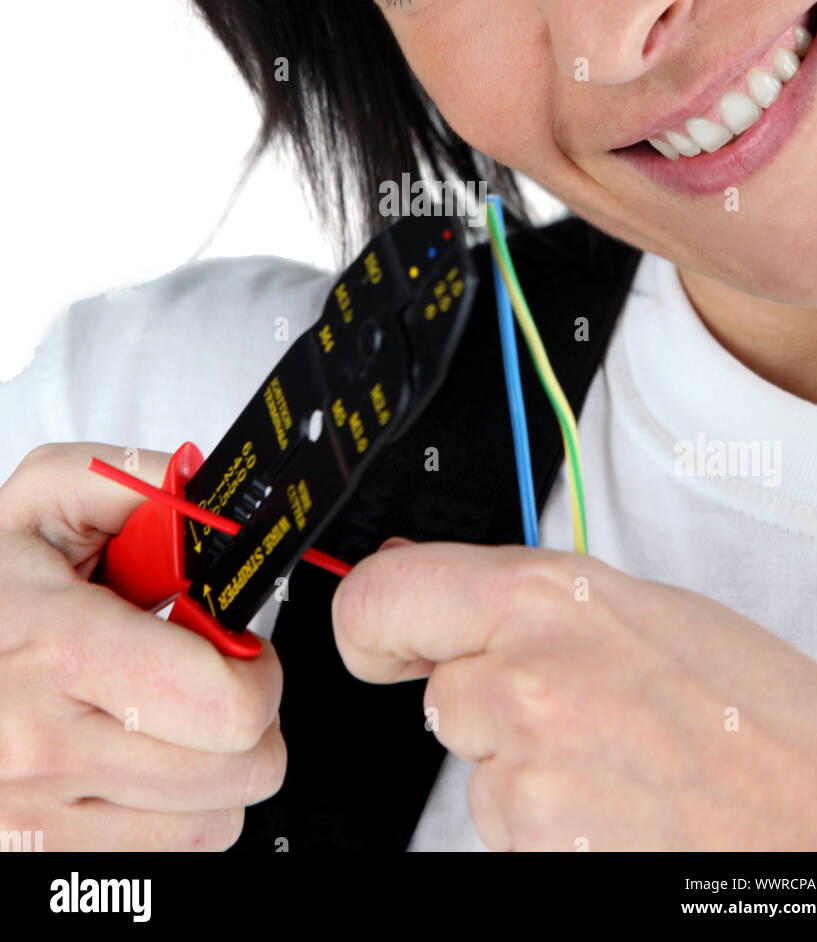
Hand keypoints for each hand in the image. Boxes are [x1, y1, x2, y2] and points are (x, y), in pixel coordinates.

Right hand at [0, 442, 285, 850]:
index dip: (257, 670)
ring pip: (216, 821)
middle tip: (213, 679)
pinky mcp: (37, 856)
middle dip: (249, 714)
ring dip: (215, 767)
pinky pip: (168, 855)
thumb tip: (218, 505)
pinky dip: (173, 810)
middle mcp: (43, 744)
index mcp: (58, 646)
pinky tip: (136, 755)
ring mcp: (38, 814)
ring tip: (169, 714)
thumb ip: (140, 481)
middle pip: (239, 770)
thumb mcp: (44, 499)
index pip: (223, 704)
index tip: (239, 647)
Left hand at [331, 539, 816, 850]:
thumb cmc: (757, 711)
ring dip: (524, 762)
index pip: (382, 596)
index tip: (378, 638)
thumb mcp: (633, 610)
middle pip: (436, 691)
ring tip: (621, 754)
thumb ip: (525, 602)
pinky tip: (619, 799)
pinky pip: (506, 819)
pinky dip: (549, 815)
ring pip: (475, 761)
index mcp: (544, 599)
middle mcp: (521, 681)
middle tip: (572, 706)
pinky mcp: (533, 845)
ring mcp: (524, 774)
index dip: (369, 621)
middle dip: (483, 699)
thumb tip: (432, 596)